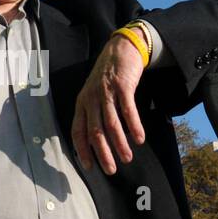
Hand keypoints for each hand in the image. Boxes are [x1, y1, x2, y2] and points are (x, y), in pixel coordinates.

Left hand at [71, 33, 145, 174]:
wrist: (121, 48)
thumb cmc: (107, 76)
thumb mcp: (93, 94)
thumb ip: (92, 114)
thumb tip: (95, 142)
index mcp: (82, 103)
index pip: (78, 131)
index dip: (83, 150)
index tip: (89, 167)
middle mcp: (91, 99)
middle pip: (95, 132)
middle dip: (103, 153)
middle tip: (111, 170)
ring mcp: (106, 92)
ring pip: (111, 124)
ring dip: (120, 144)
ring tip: (127, 158)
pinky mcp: (122, 85)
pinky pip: (127, 110)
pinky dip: (133, 126)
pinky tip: (139, 139)